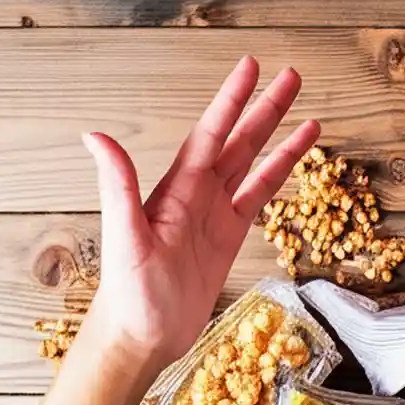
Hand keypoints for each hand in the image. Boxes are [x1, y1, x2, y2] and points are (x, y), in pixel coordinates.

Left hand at [81, 56, 318, 371]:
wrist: (141, 337)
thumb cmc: (129, 294)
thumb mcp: (124, 237)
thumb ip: (118, 185)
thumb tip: (96, 135)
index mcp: (175, 189)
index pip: (211, 134)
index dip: (231, 100)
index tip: (251, 68)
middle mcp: (196, 194)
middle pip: (238, 142)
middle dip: (264, 109)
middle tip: (291, 76)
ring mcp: (214, 215)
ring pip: (253, 166)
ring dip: (278, 140)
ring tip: (309, 117)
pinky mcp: (228, 238)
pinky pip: (258, 200)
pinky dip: (277, 178)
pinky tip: (293, 162)